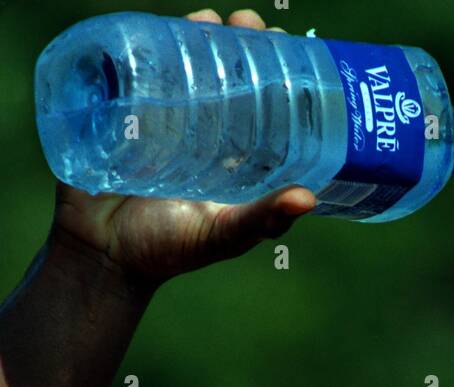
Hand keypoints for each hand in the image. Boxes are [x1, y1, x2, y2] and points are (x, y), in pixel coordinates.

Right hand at [49, 9, 315, 285]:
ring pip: (183, 60)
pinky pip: (133, 67)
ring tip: (207, 20)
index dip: (275, 68)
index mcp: (233, 151)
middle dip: (239, 38)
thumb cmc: (169, 249)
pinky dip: (145, 44)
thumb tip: (310, 197)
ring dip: (196, 31)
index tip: (286, 42)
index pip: (261, 98)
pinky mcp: (121, 109)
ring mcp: (160, 114)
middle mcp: (201, 127)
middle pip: (225, 68)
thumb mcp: (223, 234)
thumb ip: (263, 219)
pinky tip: (158, 32)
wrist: (102, 255)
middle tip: (245, 23)